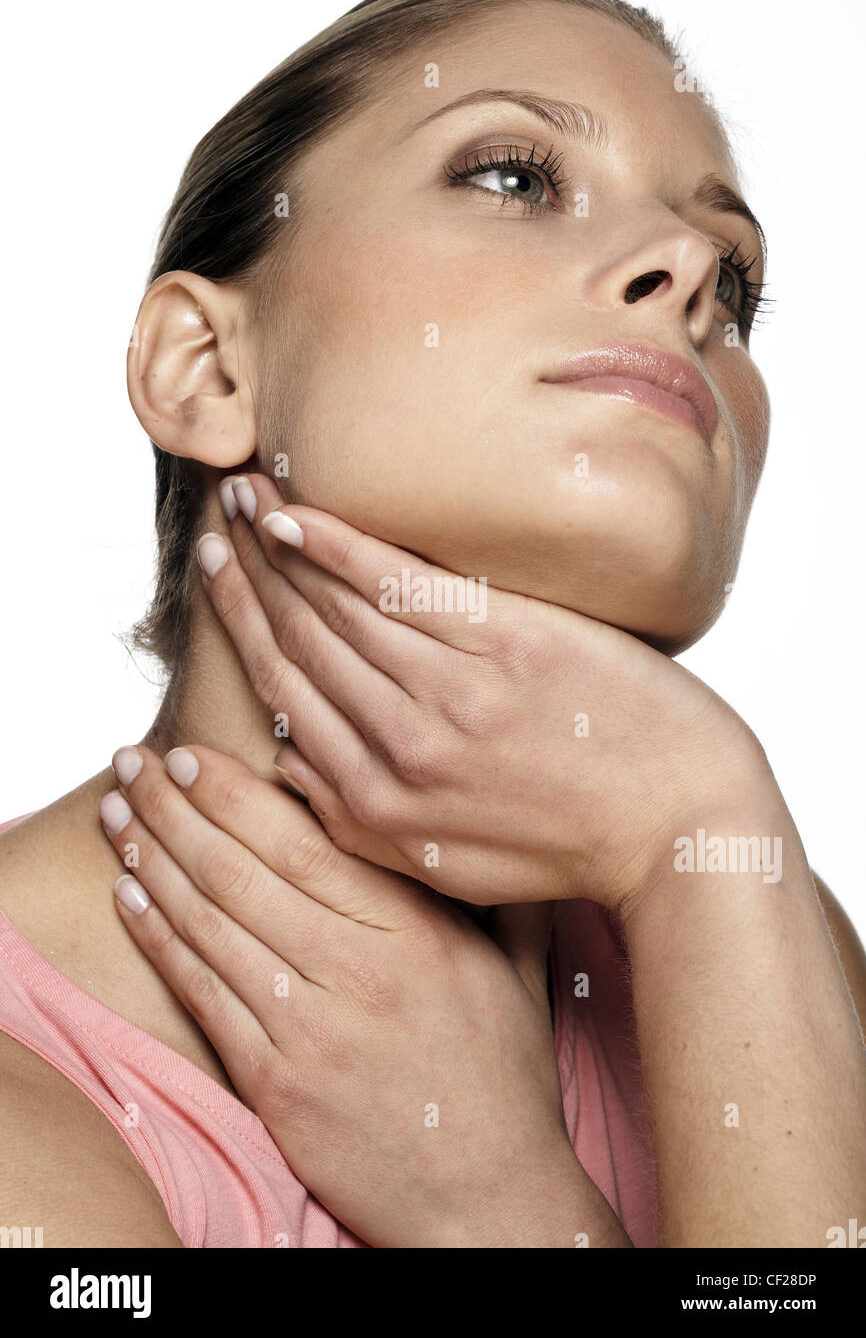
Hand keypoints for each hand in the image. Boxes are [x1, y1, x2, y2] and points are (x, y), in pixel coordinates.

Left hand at [100, 743, 627, 1247]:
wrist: (488, 1197)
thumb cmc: (504, 1077)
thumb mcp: (518, 965)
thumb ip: (493, 883)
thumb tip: (471, 814)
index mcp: (417, 933)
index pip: (304, 842)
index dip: (235, 792)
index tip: (192, 754)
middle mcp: (358, 973)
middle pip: (242, 871)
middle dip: (176, 808)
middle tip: (136, 765)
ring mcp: (310, 1032)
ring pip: (211, 925)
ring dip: (153, 861)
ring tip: (120, 816)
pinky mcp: (276, 1084)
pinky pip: (201, 996)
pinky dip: (160, 941)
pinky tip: (132, 898)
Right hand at [198, 471, 763, 908]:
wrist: (680, 826)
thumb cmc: (567, 843)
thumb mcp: (446, 864)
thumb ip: (362, 821)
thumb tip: (293, 762)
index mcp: (379, 804)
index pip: (285, 697)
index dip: (241, 632)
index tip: (216, 584)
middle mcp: (401, 748)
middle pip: (298, 645)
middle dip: (244, 581)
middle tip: (214, 529)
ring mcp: (451, 693)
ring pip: (335, 609)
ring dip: (277, 548)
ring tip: (243, 500)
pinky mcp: (505, 643)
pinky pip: (396, 585)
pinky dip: (336, 546)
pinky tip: (298, 513)